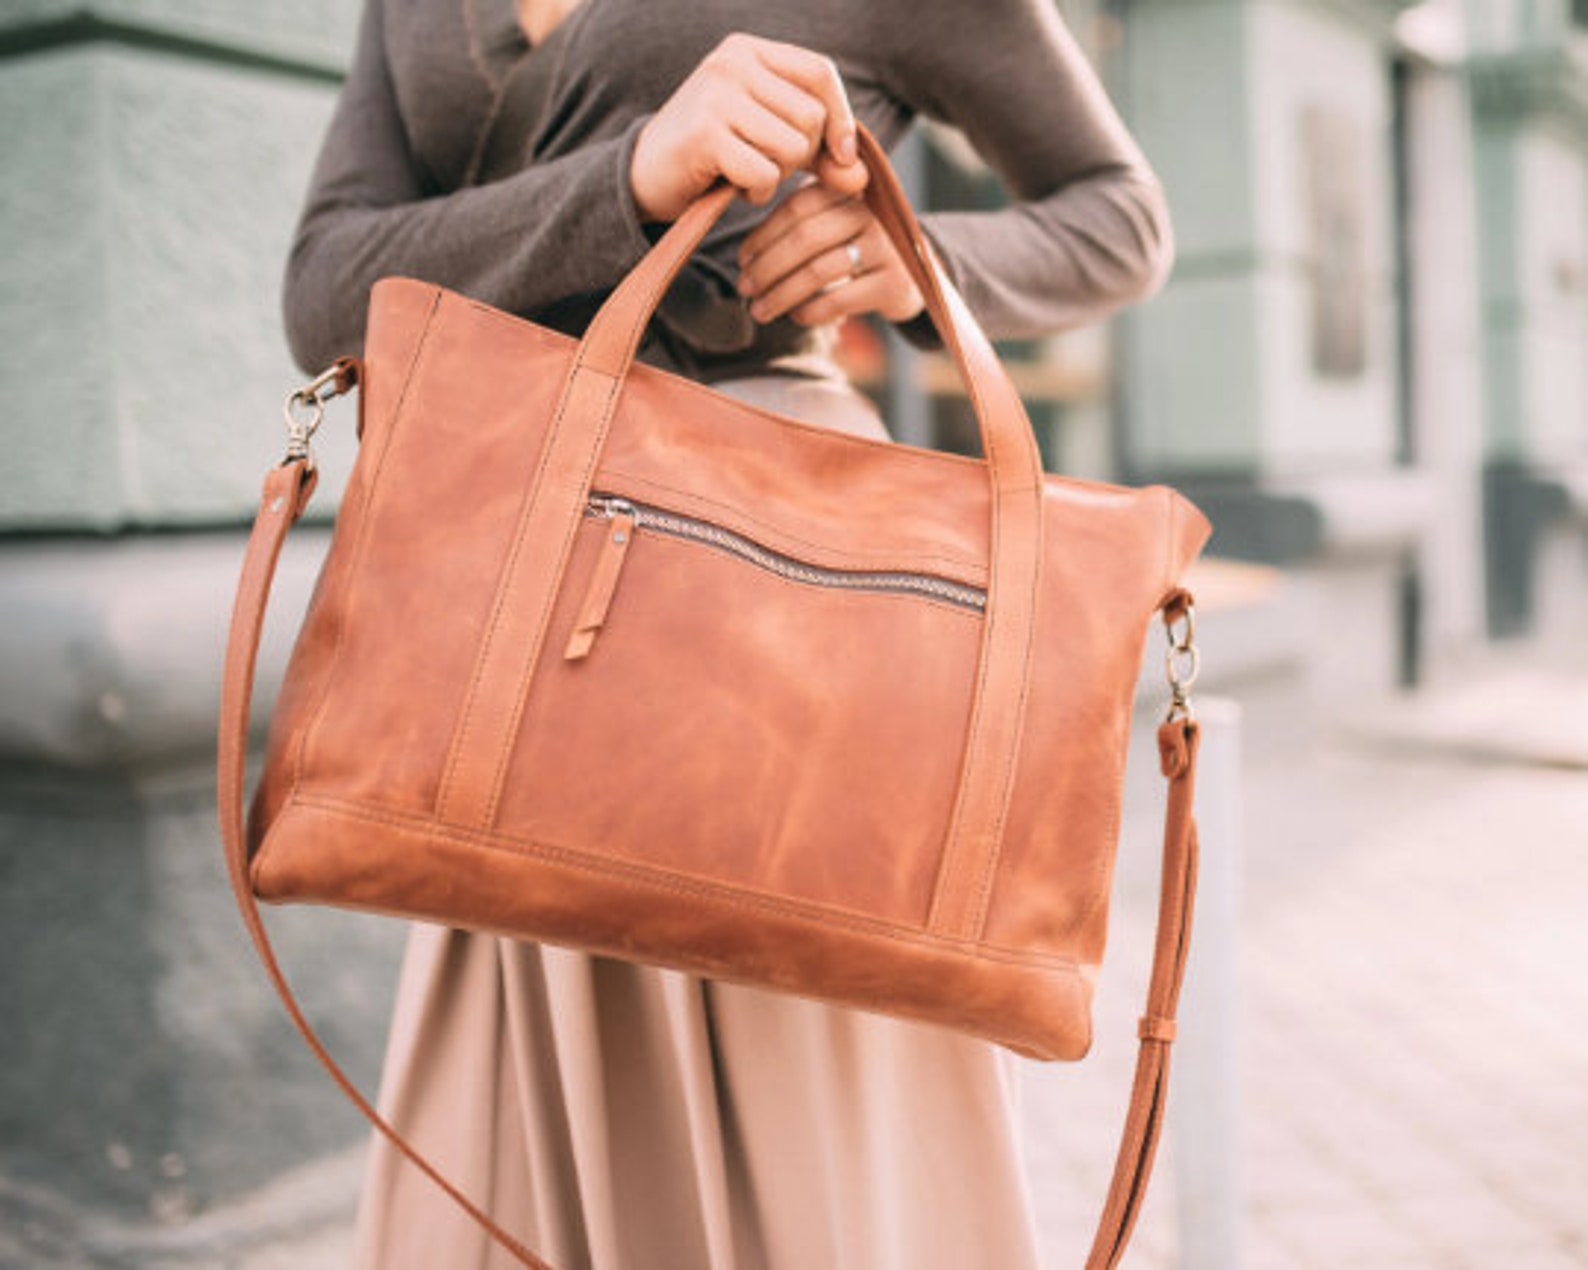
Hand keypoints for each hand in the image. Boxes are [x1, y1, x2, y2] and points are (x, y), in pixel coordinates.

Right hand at [630, 33, 865, 222]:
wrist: (644, 176)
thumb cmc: (713, 156)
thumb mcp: (769, 141)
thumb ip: (819, 153)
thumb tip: (862, 177)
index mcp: (749, 50)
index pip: (820, 73)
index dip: (841, 118)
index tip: (841, 155)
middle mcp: (732, 62)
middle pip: (812, 117)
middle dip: (801, 155)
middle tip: (768, 165)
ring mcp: (716, 94)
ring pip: (792, 146)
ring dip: (778, 176)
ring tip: (748, 174)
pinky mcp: (705, 133)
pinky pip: (765, 174)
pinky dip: (756, 193)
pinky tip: (732, 186)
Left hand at [736, 179, 924, 326]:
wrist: (911, 275)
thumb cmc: (855, 248)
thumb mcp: (833, 222)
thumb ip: (799, 222)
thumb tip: (745, 259)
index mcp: (848, 190)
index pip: (798, 207)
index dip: (764, 235)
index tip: (742, 260)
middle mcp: (870, 213)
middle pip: (806, 237)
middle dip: (767, 267)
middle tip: (745, 289)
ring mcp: (885, 248)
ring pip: (819, 270)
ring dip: (781, 294)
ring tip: (760, 310)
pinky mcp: (892, 284)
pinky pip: (839, 299)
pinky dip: (809, 311)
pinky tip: (795, 316)